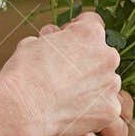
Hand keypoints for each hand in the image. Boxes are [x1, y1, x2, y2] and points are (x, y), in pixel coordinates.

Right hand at [0, 10, 122, 135]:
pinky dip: (93, 110)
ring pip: (105, 82)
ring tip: (66, 98)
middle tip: (64, 75)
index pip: (92, 23)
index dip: (76, 32)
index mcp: (90, 33)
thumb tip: (53, 36)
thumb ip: (51, 38)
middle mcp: (107, 55)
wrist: (23, 109)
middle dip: (86, 61)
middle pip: (101, 54)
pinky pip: (105, 106)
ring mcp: (111, 83)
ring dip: (92, 86)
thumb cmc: (23, 74)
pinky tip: (72, 113)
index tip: (66, 43)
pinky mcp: (111, 109)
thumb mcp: (33, 43)